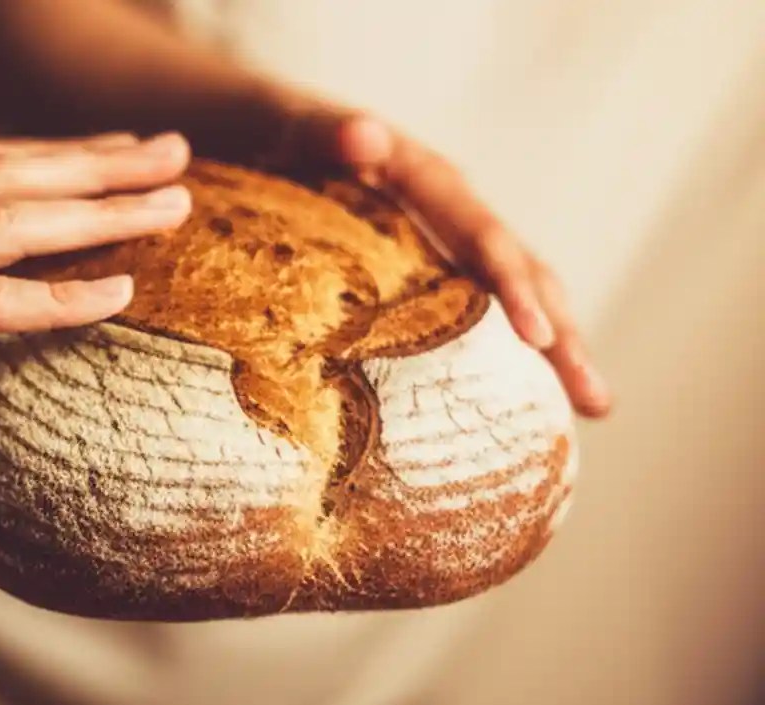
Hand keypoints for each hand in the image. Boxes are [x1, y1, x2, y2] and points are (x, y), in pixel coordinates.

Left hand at [272, 107, 610, 417]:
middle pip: (522, 273)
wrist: (277, 136)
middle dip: (561, 334)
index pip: (482, 238)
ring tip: (594, 407)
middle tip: (596, 398)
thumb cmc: (282, 136)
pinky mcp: (437, 270)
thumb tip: (365, 136)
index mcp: (430, 180)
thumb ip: (324, 132)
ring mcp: (451, 241)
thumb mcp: (295, 129)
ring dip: (557, 349)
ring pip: (518, 295)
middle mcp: (456, 210)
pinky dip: (509, 354)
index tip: (534, 339)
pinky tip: (526, 405)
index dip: (512, 288)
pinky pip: (480, 313)